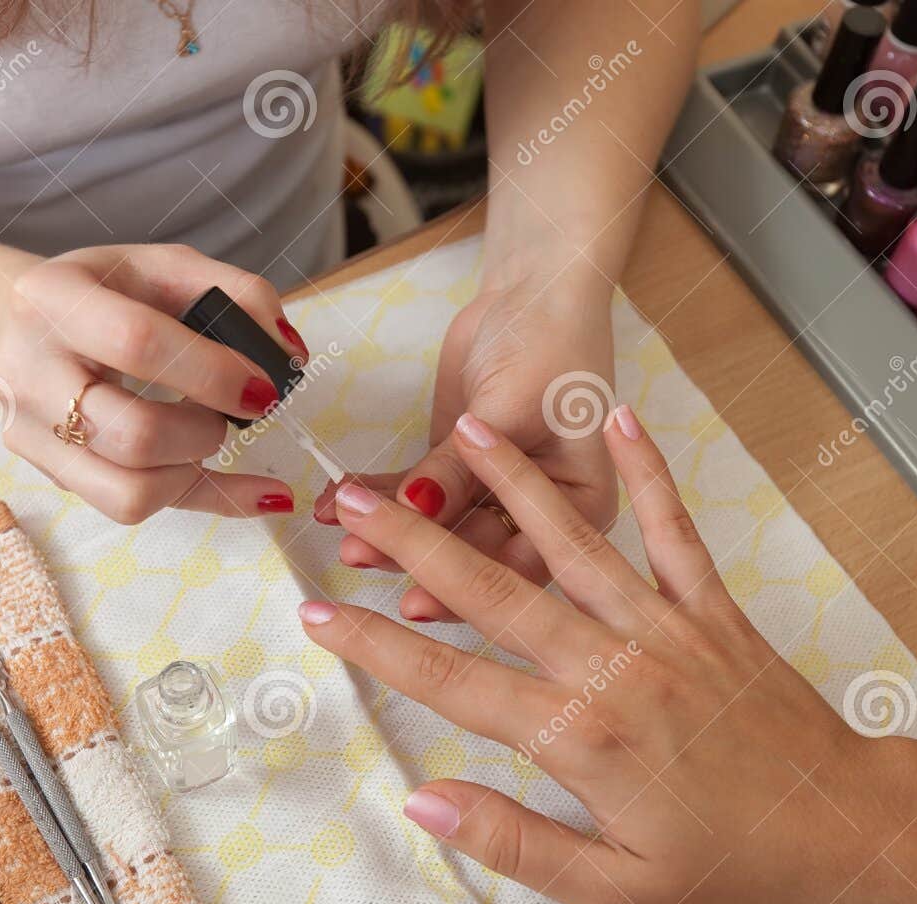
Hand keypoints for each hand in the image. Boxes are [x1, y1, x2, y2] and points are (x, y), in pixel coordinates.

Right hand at [0, 245, 307, 523]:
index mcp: (54, 299)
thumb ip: (236, 293)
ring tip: (208, 437)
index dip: (213, 373)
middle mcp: (28, 371)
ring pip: (128, 492)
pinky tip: (248, 490)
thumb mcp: (163, 268)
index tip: (263, 388)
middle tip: (233, 414)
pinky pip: (130, 509)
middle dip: (206, 433)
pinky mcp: (51, 474)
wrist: (20, 325)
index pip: (138, 344)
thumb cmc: (105, 294)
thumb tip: (289, 353)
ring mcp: (31, 434)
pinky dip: (202, 501)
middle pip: (132, 435)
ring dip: (194, 472)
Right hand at [299, 408, 916, 903]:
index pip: (451, 682)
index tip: (316, 610)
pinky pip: (674, 530)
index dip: (374, 645)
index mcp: (580, 736)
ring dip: (513, 483)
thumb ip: (516, 843)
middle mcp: (614, 663)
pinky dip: (647, 473)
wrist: (853, 831)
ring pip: (572, 542)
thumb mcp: (617, 892)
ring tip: (462, 429)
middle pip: (492, 591)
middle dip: (415, 541)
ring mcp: (667, 626)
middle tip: (351, 498)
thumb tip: (423, 801)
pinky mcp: (714, 611)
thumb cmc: (734, 872)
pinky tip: (619, 418)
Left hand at [315, 278, 617, 620]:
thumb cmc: (552, 346)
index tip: (415, 599)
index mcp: (580, 513)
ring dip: (385, 526)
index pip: (522, 564)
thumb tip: (411, 513)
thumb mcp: (510, 409)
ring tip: (338, 521)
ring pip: (436, 527)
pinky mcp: (455, 472)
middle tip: (358, 550)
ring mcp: (494, 496)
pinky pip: (414, 493)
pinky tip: (337, 499)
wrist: (534, 291)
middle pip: (471, 552)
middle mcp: (539, 517)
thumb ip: (459, 468)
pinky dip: (377, 494)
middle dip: (411, 553)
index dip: (469, 584)